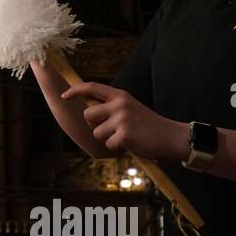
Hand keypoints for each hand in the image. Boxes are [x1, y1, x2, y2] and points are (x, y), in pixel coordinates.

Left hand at [60, 81, 189, 161]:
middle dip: (94, 125)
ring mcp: (122, 119)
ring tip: (126, 136)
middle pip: (88, 115)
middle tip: (112, 129)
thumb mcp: (130, 108)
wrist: (171, 136)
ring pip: (97, 132)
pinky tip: (131, 144)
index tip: (64, 95)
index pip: (92, 87)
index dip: (76, 90)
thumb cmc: (148, 125)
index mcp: (121, 96)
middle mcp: (119, 104)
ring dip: (108, 138)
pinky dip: (118, 148)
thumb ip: (112, 107)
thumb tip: (89, 112)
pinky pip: (109, 144)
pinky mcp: (124, 134)